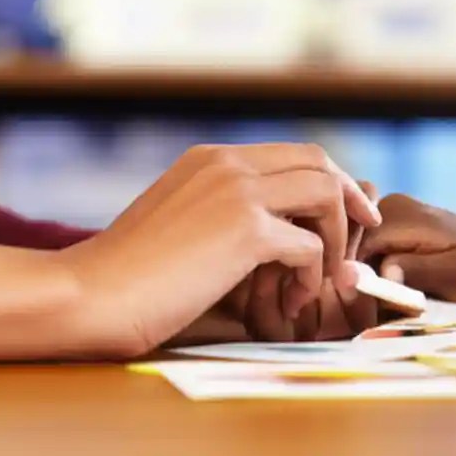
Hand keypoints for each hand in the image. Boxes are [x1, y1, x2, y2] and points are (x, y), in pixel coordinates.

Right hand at [57, 143, 380, 356]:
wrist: (89, 295)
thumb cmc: (128, 276)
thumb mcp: (179, 225)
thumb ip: (223, 216)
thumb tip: (278, 236)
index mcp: (208, 159)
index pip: (291, 153)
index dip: (327, 181)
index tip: (346, 212)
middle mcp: (226, 164)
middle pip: (318, 161)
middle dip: (349, 198)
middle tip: (365, 232)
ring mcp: (237, 191)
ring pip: (325, 194)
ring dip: (335, 240)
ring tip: (316, 281)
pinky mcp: (246, 230)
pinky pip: (310, 246)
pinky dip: (313, 275)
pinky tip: (292, 301)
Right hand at [357, 194, 455, 305]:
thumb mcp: (454, 275)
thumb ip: (414, 270)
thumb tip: (381, 272)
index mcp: (399, 215)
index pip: (352, 251)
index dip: (354, 284)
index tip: (366, 314)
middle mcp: (388, 207)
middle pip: (352, 251)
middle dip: (360, 283)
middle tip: (381, 314)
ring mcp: (391, 214)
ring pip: (360, 254)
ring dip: (369, 281)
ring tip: (391, 305)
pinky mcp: (398, 226)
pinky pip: (373, 252)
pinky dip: (379, 275)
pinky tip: (396, 293)